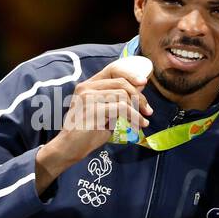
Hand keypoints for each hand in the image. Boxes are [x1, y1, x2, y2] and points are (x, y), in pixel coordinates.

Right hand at [35, 58, 153, 191]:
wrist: (70, 147)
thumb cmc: (89, 132)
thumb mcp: (105, 112)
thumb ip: (117, 101)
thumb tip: (140, 89)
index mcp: (88, 85)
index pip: (112, 70)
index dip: (131, 75)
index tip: (144, 83)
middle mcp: (86, 87)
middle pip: (121, 83)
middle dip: (139, 98)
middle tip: (148, 111)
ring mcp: (88, 97)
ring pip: (123, 96)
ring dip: (137, 110)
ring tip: (142, 122)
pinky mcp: (93, 109)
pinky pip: (121, 108)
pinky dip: (134, 117)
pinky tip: (138, 125)